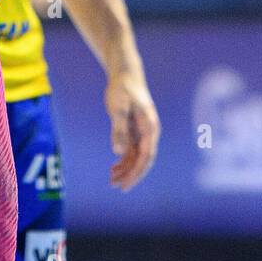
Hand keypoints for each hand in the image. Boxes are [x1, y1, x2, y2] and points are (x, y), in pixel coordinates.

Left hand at [105, 70, 160, 190]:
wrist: (125, 74)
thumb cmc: (122, 89)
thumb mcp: (118, 108)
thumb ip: (119, 129)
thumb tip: (118, 151)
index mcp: (149, 128)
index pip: (146, 157)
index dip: (136, 172)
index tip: (126, 184)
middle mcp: (149, 133)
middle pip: (142, 160)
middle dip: (130, 174)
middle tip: (115, 186)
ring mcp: (142, 132)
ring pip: (136, 157)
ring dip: (125, 169)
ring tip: (111, 180)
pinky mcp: (134, 130)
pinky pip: (131, 150)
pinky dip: (123, 160)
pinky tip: (114, 167)